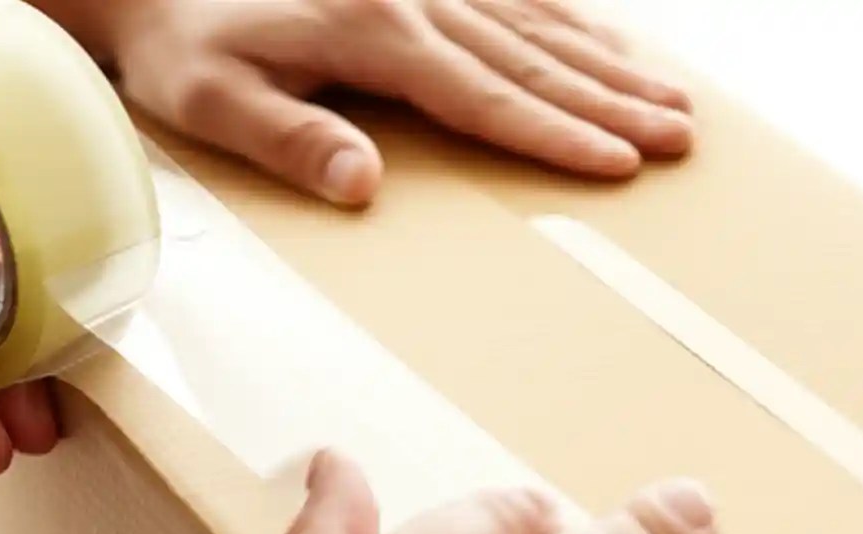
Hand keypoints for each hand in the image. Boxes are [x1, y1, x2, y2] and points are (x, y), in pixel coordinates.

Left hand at [111, 0, 691, 205]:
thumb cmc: (181, 44)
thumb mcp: (212, 99)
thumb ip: (290, 137)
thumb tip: (366, 184)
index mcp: (373, 32)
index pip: (484, 95)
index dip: (555, 134)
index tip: (620, 165)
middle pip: (532, 57)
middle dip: (610, 101)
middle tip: (681, 135)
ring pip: (537, 21)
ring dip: (608, 62)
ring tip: (674, 95)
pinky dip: (568, 19)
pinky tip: (606, 38)